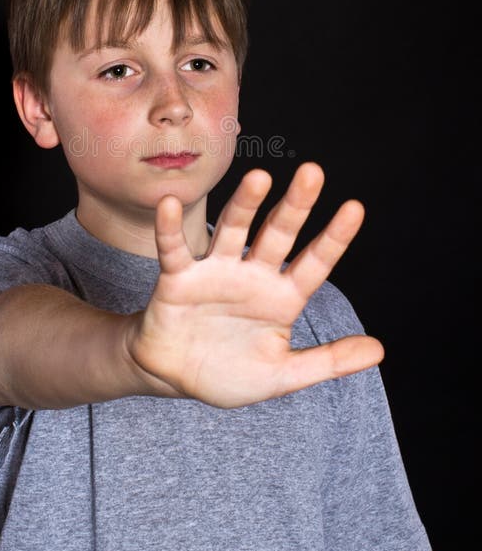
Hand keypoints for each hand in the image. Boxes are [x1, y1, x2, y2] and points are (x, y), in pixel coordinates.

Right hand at [127, 162, 383, 407]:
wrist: (175, 378)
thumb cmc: (231, 372)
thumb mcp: (284, 375)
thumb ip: (328, 361)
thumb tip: (379, 349)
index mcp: (282, 297)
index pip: (315, 263)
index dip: (334, 237)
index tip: (355, 208)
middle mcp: (253, 276)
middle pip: (277, 234)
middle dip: (295, 205)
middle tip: (313, 173)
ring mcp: (216, 273)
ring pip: (232, 230)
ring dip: (244, 205)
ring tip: (259, 178)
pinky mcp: (179, 279)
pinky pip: (175, 250)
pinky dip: (171, 228)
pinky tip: (171, 204)